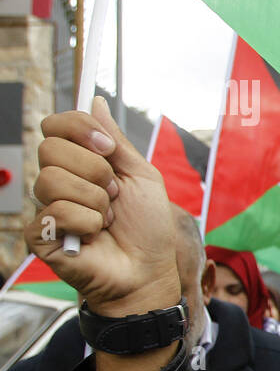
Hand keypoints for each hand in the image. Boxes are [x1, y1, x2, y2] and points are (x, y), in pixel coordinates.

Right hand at [24, 97, 179, 316]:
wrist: (148, 270)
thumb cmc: (147, 227)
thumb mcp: (141, 176)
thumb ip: (116, 140)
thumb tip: (94, 100)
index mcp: (79, 163)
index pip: (56, 125)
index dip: (80, 128)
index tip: (108, 148)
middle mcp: (58, 180)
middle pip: (51, 148)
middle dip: (95, 171)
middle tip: (114, 195)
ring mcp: (46, 206)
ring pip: (52, 179)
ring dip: (94, 200)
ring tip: (107, 218)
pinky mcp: (40, 234)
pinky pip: (55, 211)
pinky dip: (86, 223)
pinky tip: (93, 236)